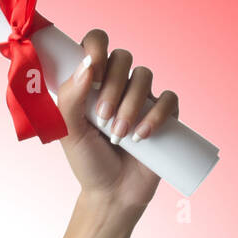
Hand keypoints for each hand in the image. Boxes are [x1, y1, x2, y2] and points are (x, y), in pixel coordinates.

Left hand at [54, 29, 179, 211]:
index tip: (92, 72)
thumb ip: (69, 99)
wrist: (112, 193)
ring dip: (131, 104)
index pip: (96, 44)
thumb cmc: (88, 162)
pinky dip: (156, 114)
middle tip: (102, 117)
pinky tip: (142, 135)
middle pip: (122, 57)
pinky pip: (168, 98)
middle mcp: (117, 84)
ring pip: (144, 75)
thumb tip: (86, 66)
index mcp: (91, 83)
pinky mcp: (163, 115)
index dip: (96, 48)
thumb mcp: (69, 133)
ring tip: (119, 134)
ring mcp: (142, 98)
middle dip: (112, 86)